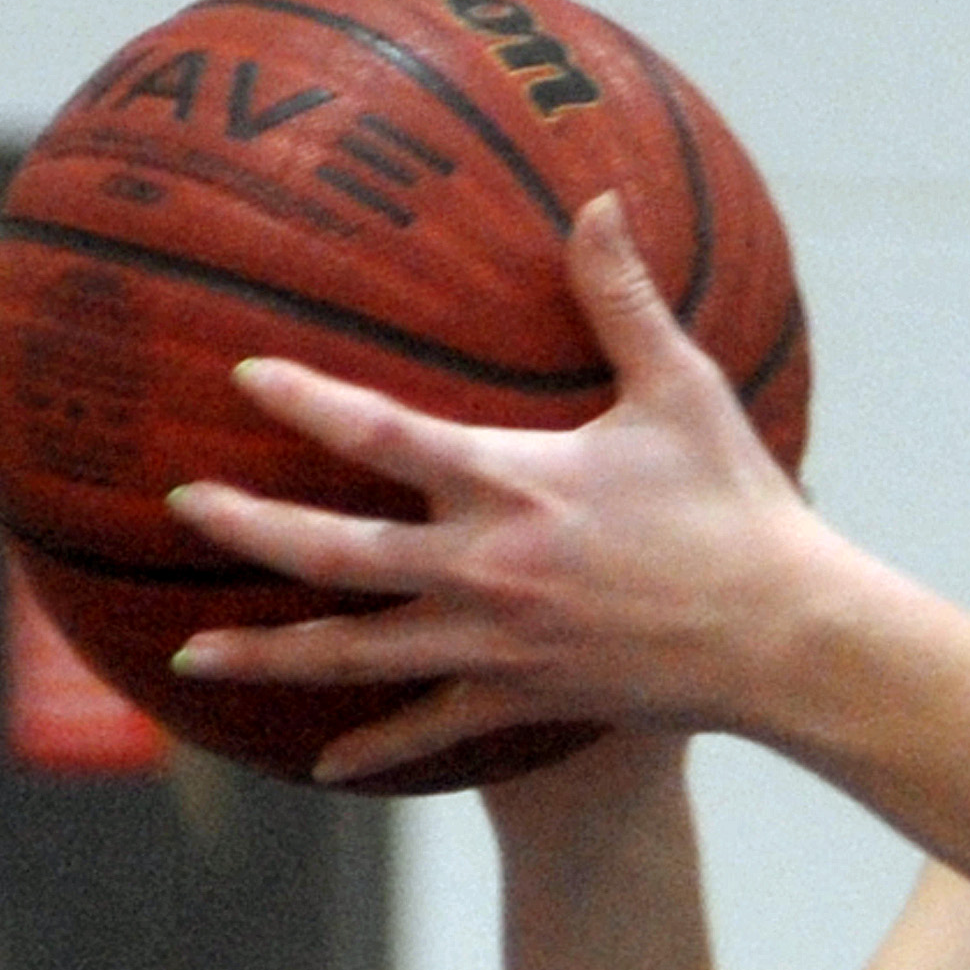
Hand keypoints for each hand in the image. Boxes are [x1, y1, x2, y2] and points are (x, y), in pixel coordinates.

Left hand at [167, 193, 827, 781]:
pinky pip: (430, 727)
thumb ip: (624, 298)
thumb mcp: (685, 390)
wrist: (785, 636)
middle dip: (249, 527)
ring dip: (267, 655)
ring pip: (354, 653)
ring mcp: (496, 641)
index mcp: (514, 481)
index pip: (381, 432)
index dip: (307, 400)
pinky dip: (375, 748)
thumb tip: (599, 202)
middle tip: (184, 506)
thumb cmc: (738, 507)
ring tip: (189, 657)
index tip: (245, 375)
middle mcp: (486, 566)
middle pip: (334, 551)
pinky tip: (323, 766)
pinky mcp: (523, 697)